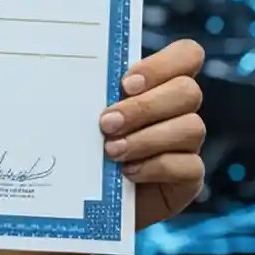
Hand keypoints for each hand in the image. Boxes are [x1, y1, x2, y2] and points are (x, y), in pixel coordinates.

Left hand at [99, 39, 206, 230]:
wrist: (86, 198)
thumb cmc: (82, 145)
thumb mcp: (82, 114)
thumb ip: (88, 92)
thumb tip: (62, 76)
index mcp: (156, 84)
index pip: (186, 55)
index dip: (162, 65)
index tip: (126, 83)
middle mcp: (178, 110)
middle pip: (188, 92)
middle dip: (144, 107)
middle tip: (106, 123)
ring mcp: (187, 144)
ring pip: (191, 128)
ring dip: (146, 138)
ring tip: (111, 151)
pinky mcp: (189, 177)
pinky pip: (189, 166)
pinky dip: (155, 167)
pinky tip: (127, 173)